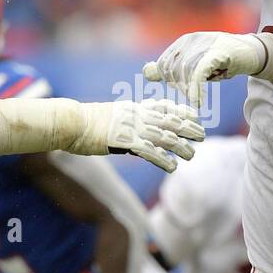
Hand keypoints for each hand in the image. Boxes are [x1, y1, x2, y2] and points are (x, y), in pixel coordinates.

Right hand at [77, 98, 204, 171]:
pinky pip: (149, 151)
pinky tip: (172, 167)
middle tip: (202, 135)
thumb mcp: (109, 116)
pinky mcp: (124, 141)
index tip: (195, 115)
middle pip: (169, 119)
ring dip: (180, 146)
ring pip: (164, 136)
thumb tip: (133, 133)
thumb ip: (125, 122)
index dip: (181, 110)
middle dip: (187, 127)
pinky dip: (163, 160)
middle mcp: (136, 115)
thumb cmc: (84, 122)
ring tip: (191, 154)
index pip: (163, 105)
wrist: (70, 122)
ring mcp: (131, 128)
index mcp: (133, 108)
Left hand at [144, 32, 265, 107]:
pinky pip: (199, 72)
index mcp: (183, 42)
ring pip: (185, 72)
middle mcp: (191, 40)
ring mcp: (204, 44)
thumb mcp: (195, 66)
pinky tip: (199, 102)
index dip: (170, 81)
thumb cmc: (222, 61)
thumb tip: (147, 72)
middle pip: (173, 69)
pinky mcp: (217, 52)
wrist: (251, 52)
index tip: (184, 91)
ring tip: (198, 99)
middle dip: (180, 86)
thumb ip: (171, 69)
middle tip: (193, 96)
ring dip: (190, 90)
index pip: (164, 64)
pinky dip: (196, 89)